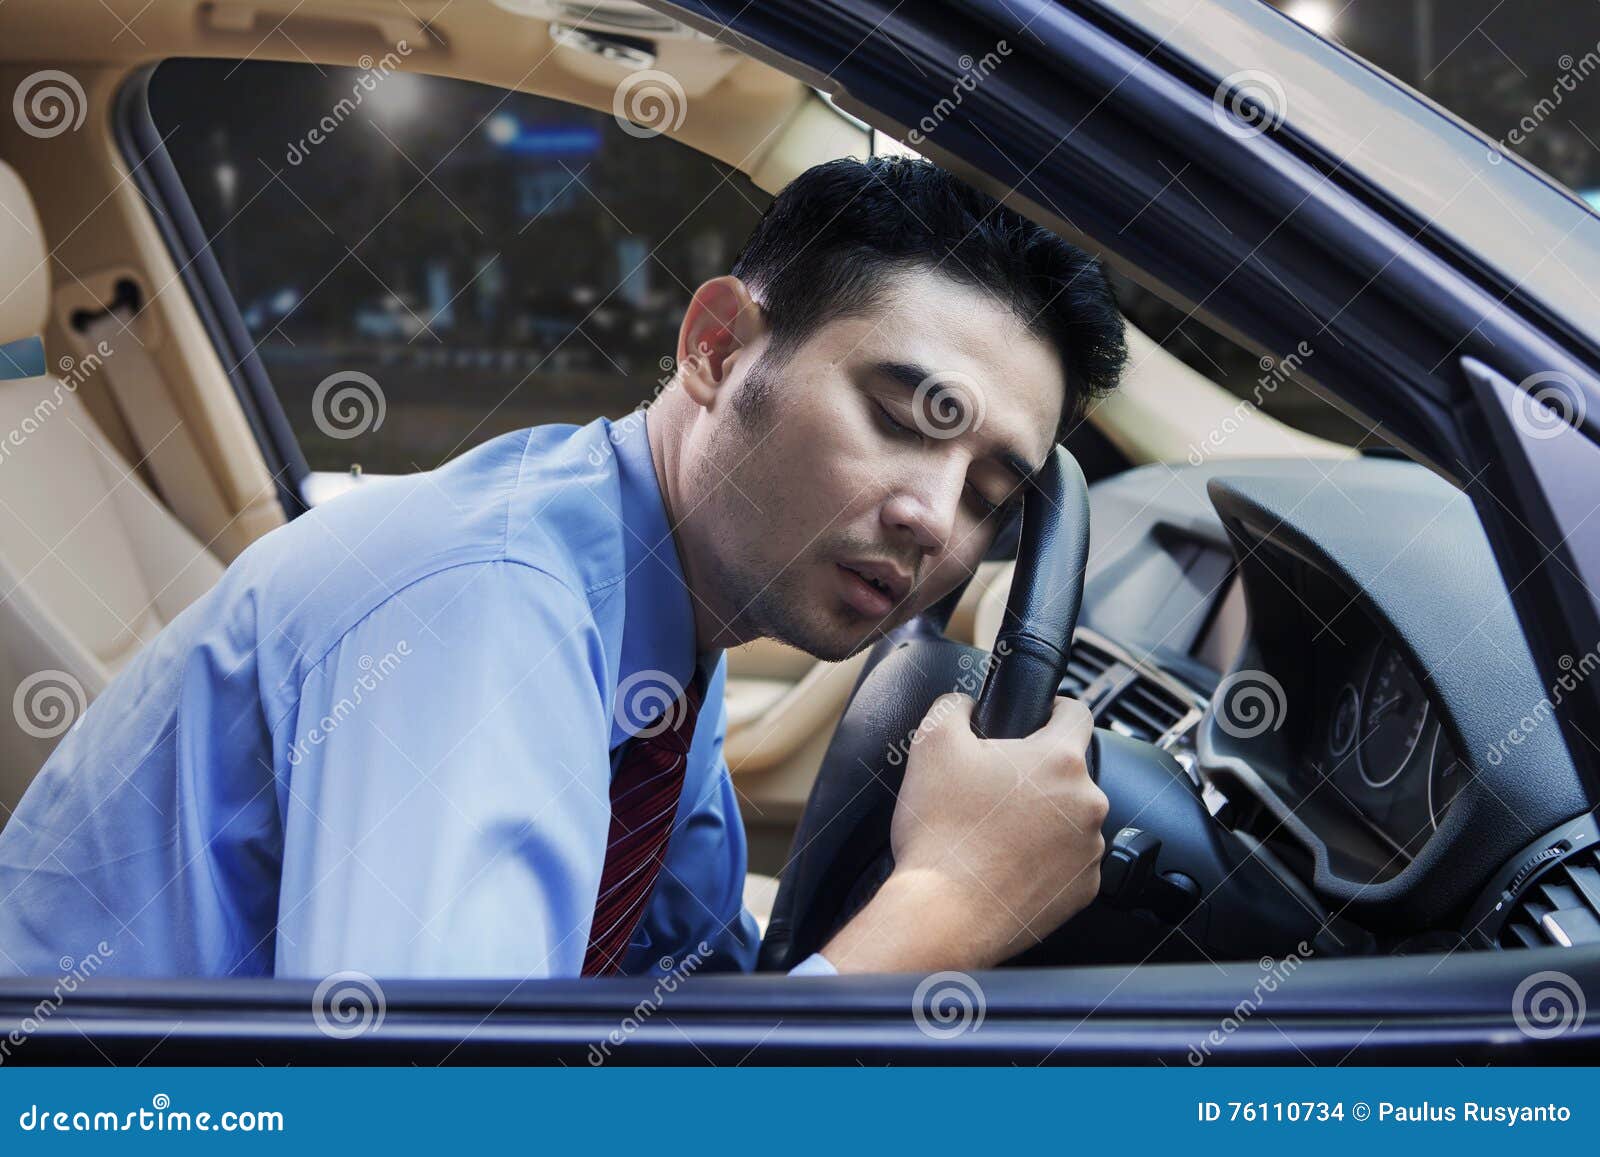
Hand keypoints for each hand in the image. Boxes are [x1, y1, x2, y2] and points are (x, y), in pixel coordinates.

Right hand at [822, 693, 1105, 972]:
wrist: (943, 915)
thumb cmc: (941, 833)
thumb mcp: (932, 743)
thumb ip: (954, 705)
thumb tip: (966, 703)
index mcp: (1059, 760)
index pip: (1076, 711)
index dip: (1051, 708)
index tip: (1036, 718)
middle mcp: (1087, 803)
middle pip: (1068, 770)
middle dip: (1035, 773)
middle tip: (992, 788)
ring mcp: (1089, 850)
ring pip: (1069, 817)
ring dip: (1042, 817)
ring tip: (995, 832)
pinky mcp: (1083, 890)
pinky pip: (1068, 860)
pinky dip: (1044, 858)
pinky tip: (1006, 862)